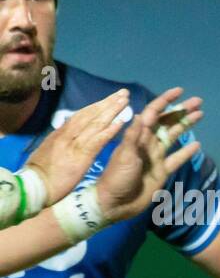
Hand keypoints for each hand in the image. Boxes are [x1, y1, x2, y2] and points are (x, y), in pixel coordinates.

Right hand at [26, 88, 130, 202]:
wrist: (35, 185)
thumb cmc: (41, 172)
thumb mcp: (48, 151)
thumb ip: (59, 141)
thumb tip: (64, 132)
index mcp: (60, 133)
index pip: (80, 115)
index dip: (96, 106)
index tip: (109, 99)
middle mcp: (67, 134)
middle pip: (90, 114)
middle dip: (107, 102)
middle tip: (122, 93)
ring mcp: (74, 143)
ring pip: (95, 122)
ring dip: (112, 110)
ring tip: (125, 100)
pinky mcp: (81, 155)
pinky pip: (98, 139)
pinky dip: (111, 129)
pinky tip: (122, 121)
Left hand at [94, 86, 204, 223]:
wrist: (116, 203)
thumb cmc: (116, 178)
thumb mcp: (124, 155)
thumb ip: (134, 136)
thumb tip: (142, 114)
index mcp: (138, 136)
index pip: (154, 113)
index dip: (166, 101)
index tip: (179, 92)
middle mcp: (148, 143)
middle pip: (167, 122)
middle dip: (181, 110)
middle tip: (198, 102)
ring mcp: (156, 157)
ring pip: (173, 136)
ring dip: (186, 125)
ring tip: (200, 115)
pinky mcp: (162, 171)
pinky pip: (176, 158)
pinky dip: (186, 152)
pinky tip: (197, 144)